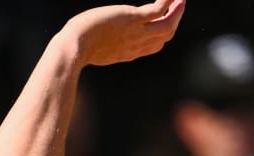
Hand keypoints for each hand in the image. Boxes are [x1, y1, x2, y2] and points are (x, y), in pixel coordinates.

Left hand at [62, 0, 184, 69]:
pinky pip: (158, 10)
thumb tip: (85, 40)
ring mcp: (137, 33)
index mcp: (128, 53)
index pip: (153, 46)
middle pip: (165, 36)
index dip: (162, 36)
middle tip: (179, 8)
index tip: (165, 24)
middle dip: (174, 21)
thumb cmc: (74, 48)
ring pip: (167, 24)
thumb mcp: (90, 49)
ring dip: (177, 11)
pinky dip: (169, 1)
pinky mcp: (134, 19)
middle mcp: (137, 45)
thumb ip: (97, 45)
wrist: (75, 48)